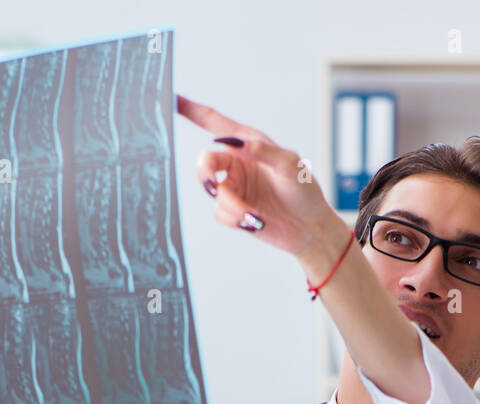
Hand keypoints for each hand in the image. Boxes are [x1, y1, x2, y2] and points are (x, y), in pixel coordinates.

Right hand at [177, 95, 350, 266]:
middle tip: (214, 184)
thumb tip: (234, 143)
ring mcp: (234, 187)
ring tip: (253, 213)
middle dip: (206, 173)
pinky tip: (253, 221)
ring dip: (231, 204)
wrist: (310, 229)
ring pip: (212, 191)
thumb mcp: (289, 164)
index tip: (170, 98)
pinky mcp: (233, 210)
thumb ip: (261, 150)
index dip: (191, 110)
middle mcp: (237, 163)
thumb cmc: (304, 191)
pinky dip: (234, 217)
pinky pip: (219, 212)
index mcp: (248, 144)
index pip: (214, 123)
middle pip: (205, 161)